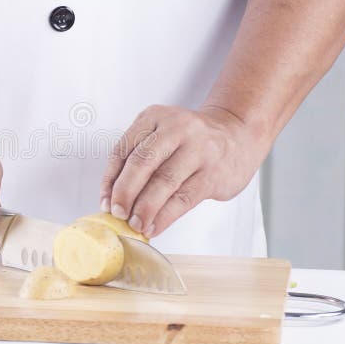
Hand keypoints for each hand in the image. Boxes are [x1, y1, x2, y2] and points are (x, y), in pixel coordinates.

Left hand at [99, 105, 269, 237]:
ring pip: (163, 183)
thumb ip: (139, 158)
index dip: (110, 179)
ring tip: (135, 225)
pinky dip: (164, 217)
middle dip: (125, 193)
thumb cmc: (191, 141)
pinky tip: (154, 227)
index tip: (105, 201)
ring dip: (144, 209)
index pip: (123, 150)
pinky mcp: (213, 173)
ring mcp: (198, 149)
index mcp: (155, 116)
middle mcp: (176, 128)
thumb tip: (113, 198)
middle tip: (117, 214)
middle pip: (142, 163)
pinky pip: (183, 198)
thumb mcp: (162, 135)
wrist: (238, 135)